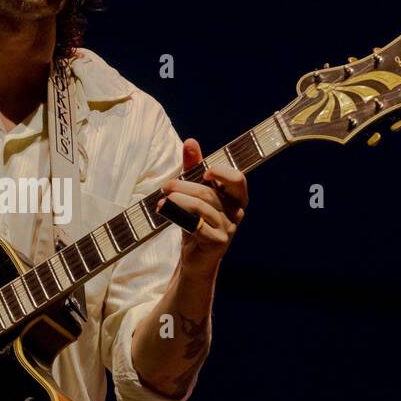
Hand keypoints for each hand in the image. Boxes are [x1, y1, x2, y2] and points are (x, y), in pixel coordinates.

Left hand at [156, 138, 248, 269]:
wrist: (196, 258)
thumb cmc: (196, 221)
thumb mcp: (195, 193)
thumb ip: (194, 168)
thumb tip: (191, 142)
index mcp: (236, 198)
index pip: (238, 180)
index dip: (222, 173)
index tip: (204, 172)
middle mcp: (236, 212)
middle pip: (210, 192)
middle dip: (184, 186)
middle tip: (166, 186)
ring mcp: (228, 229)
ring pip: (201, 207)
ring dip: (178, 200)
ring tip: (162, 200)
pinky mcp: (217, 243)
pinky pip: (197, 225)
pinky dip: (178, 216)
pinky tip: (165, 212)